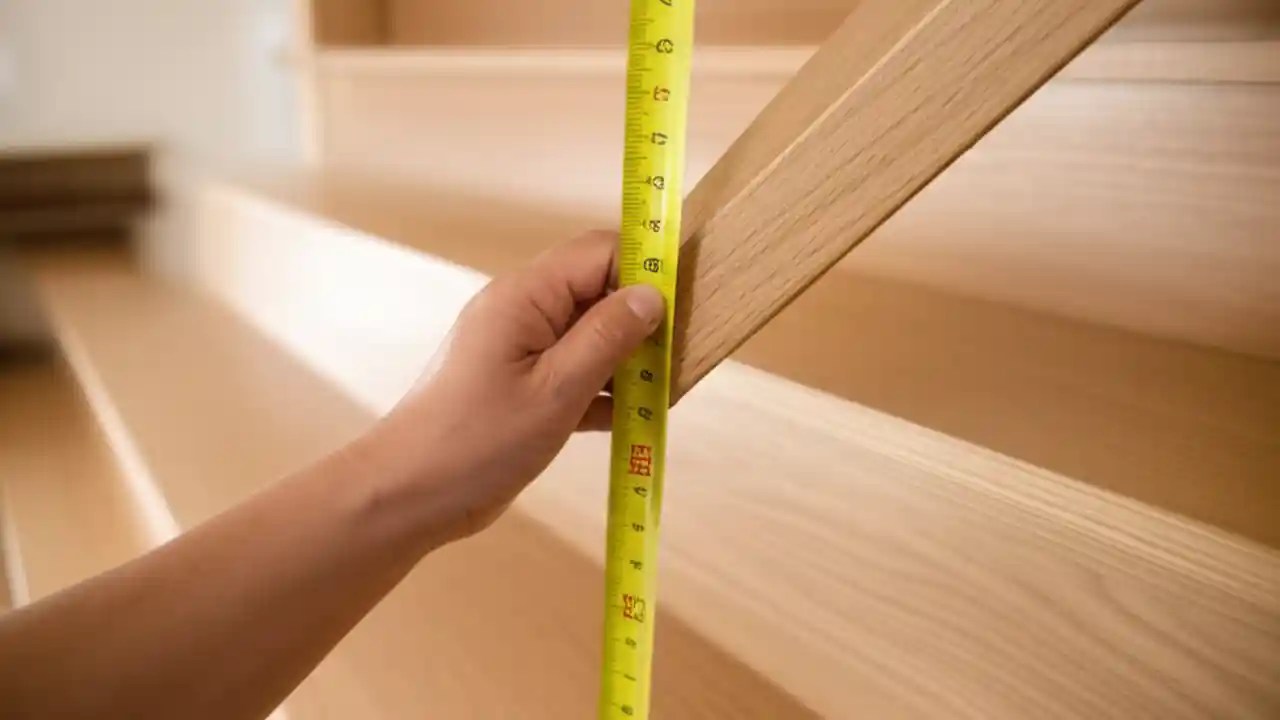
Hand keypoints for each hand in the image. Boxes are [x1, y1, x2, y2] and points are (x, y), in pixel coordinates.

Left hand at [362, 231, 664, 543]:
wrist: (408, 495)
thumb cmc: (477, 440)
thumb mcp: (556, 389)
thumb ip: (608, 338)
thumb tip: (652, 296)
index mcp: (526, 295)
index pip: (599, 252)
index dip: (644, 270)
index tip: (684, 306)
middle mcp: (523, 312)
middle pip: (598, 292)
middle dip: (641, 320)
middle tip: (679, 358)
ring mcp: (521, 351)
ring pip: (591, 337)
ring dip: (627, 361)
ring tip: (664, 393)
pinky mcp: (523, 388)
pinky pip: (576, 374)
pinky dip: (605, 392)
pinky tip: (635, 419)